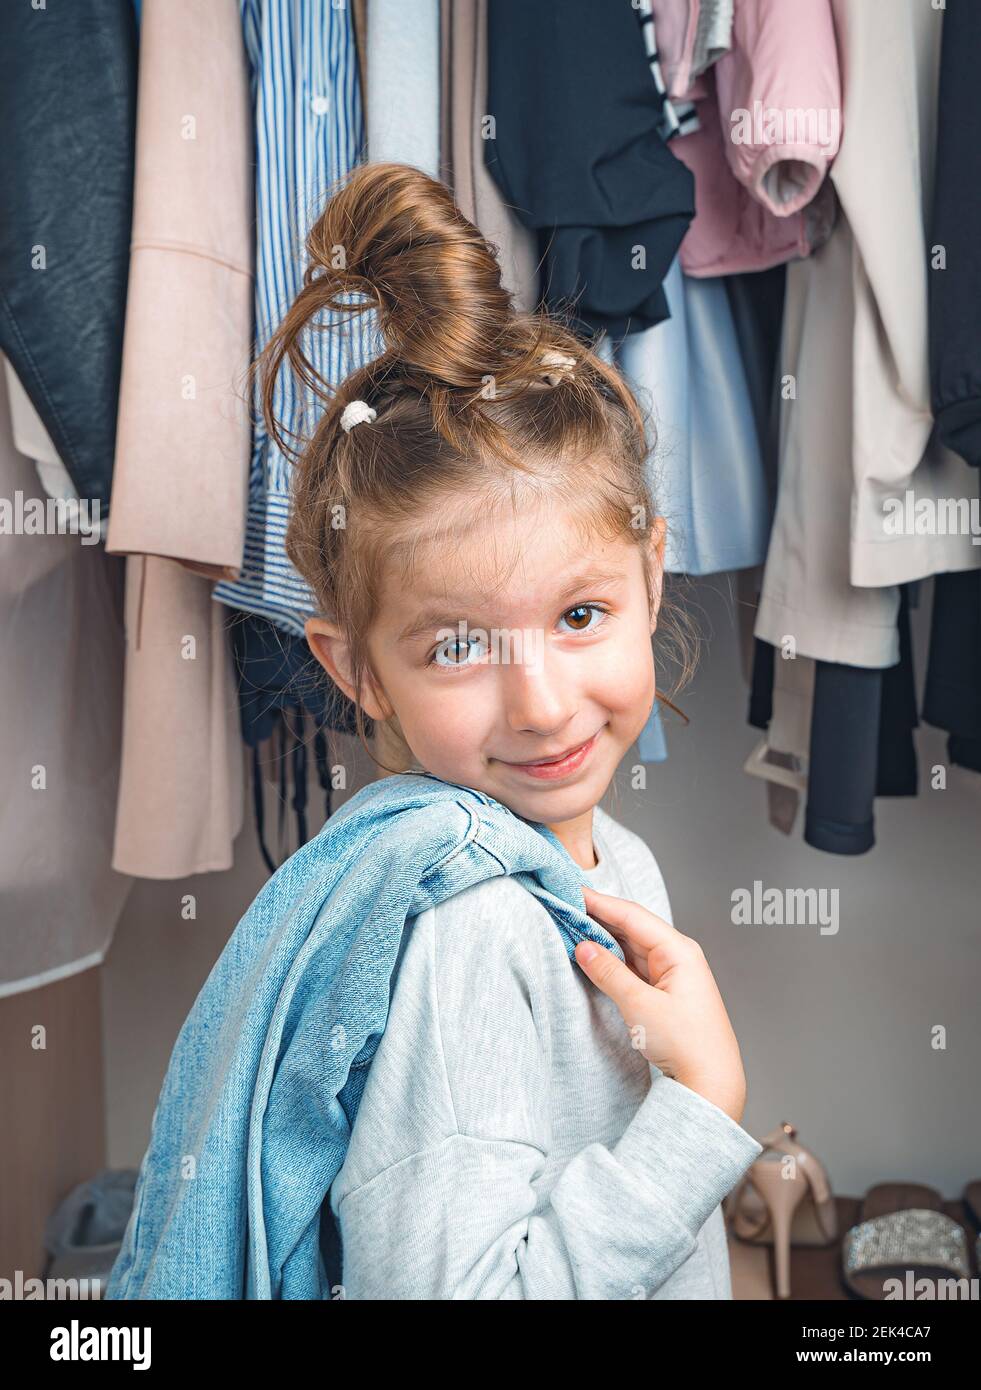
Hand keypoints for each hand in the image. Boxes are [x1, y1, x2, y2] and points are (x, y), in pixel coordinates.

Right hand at [576, 885, 747, 1124]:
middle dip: (598, 918)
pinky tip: (594, 956)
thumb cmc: (686, 1044)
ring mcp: (672, 974)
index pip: (632, 916)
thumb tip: (583, 947)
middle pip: (632, 927)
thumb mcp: (639, 1005)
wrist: (710, 1083)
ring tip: (572, 927)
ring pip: (631, 947)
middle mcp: (678, 956)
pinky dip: (613, 960)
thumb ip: (609, 972)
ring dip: (604, 939)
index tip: (571, 892)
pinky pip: (634, 966)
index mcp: (679, 950)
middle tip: (565, 907)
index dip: (599, 903)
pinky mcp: (665, 992)